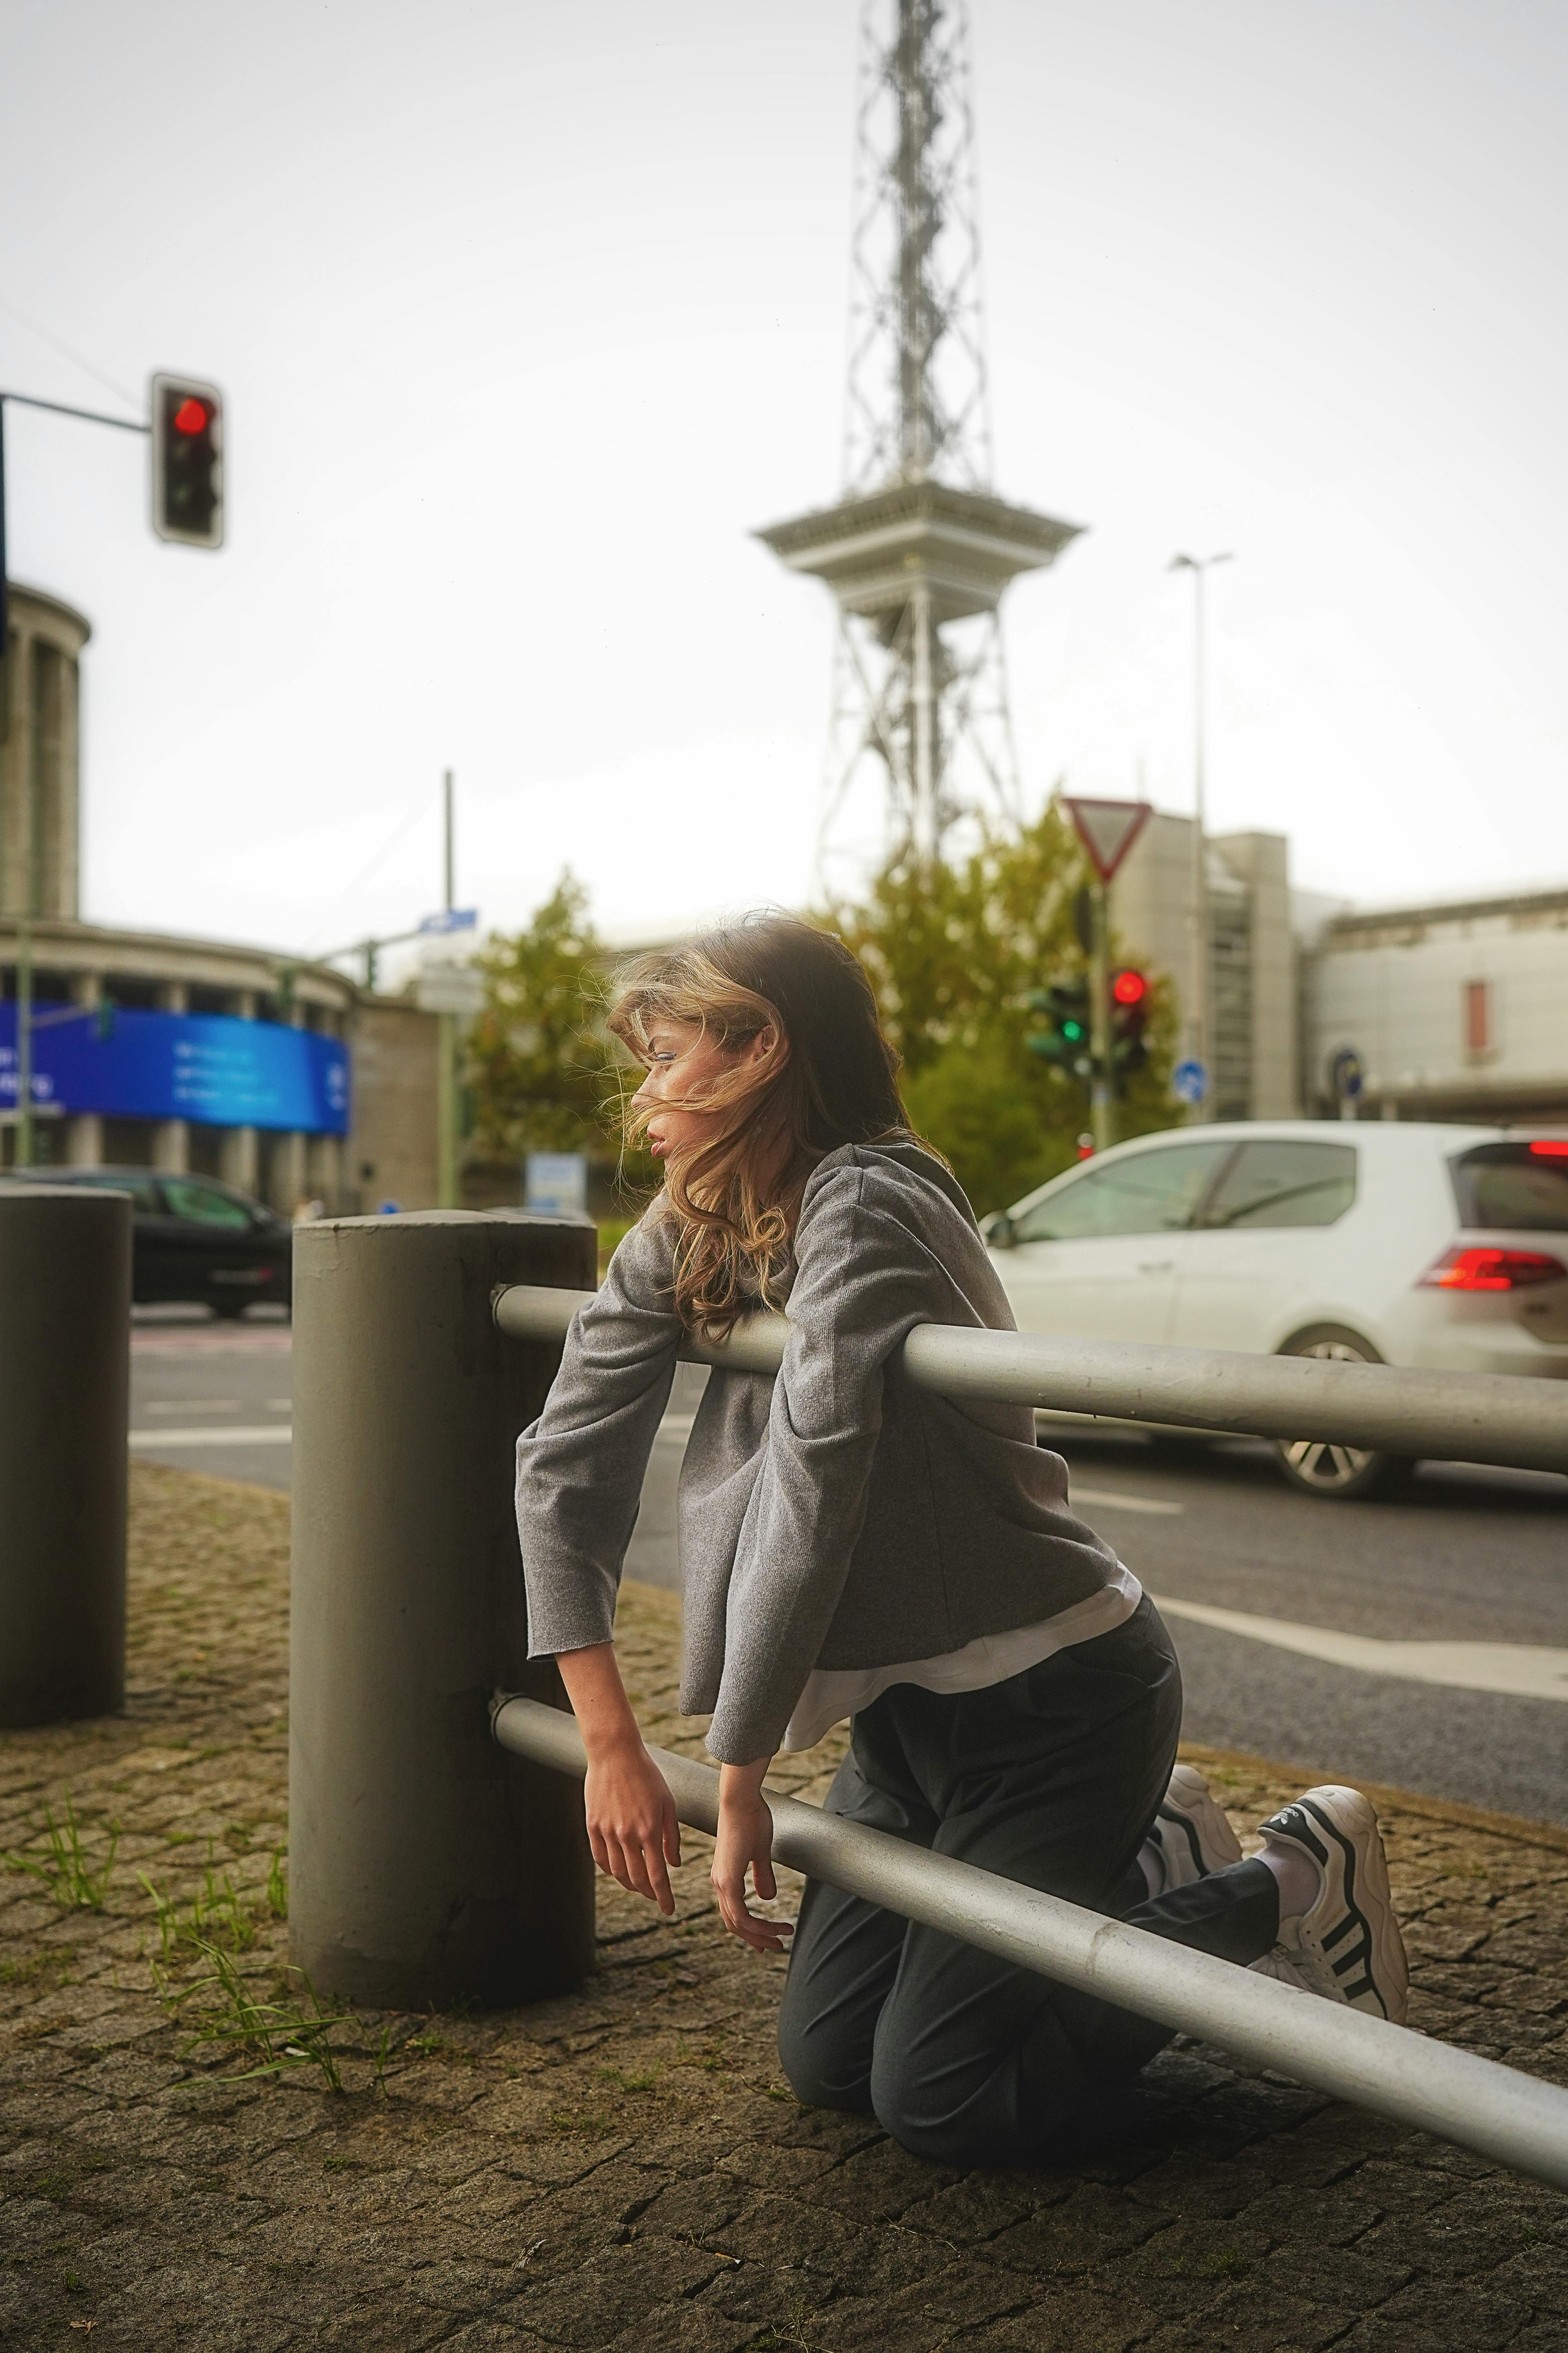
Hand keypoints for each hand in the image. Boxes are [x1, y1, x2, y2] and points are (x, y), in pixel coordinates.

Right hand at [582, 1735, 681, 1914]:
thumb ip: (672, 1836)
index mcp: (649, 1830)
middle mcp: (627, 1835)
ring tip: (639, 1885)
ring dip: (629, 1884)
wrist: (615, 1753)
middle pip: (637, 1878)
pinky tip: (618, 1871)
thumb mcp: (668, 1803)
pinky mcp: (592, 1825)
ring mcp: (607, 1831)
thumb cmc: (647, 1775)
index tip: (669, 1910)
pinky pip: (600, 1857)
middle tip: (656, 1897)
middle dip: (648, 1892)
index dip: (664, 1897)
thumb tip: (675, 1864)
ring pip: (617, 1872)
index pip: (657, 1876)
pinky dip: (609, 1869)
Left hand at [712, 1773, 792, 1954]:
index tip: (769, 1938)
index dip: (751, 1929)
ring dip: (762, 1934)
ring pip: (739, 1923)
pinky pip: (742, 1914)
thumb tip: (766, 1897)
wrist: (741, 1800)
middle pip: (735, 1923)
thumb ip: (762, 1875)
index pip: (735, 1912)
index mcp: (725, 1876)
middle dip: (757, 1938)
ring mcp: (722, 1882)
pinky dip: (760, 1925)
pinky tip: (777, 1926)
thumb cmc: (751, 1818)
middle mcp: (719, 1882)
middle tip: (776, 1947)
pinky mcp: (728, 1880)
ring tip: (783, 1939)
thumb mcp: (760, 1852)